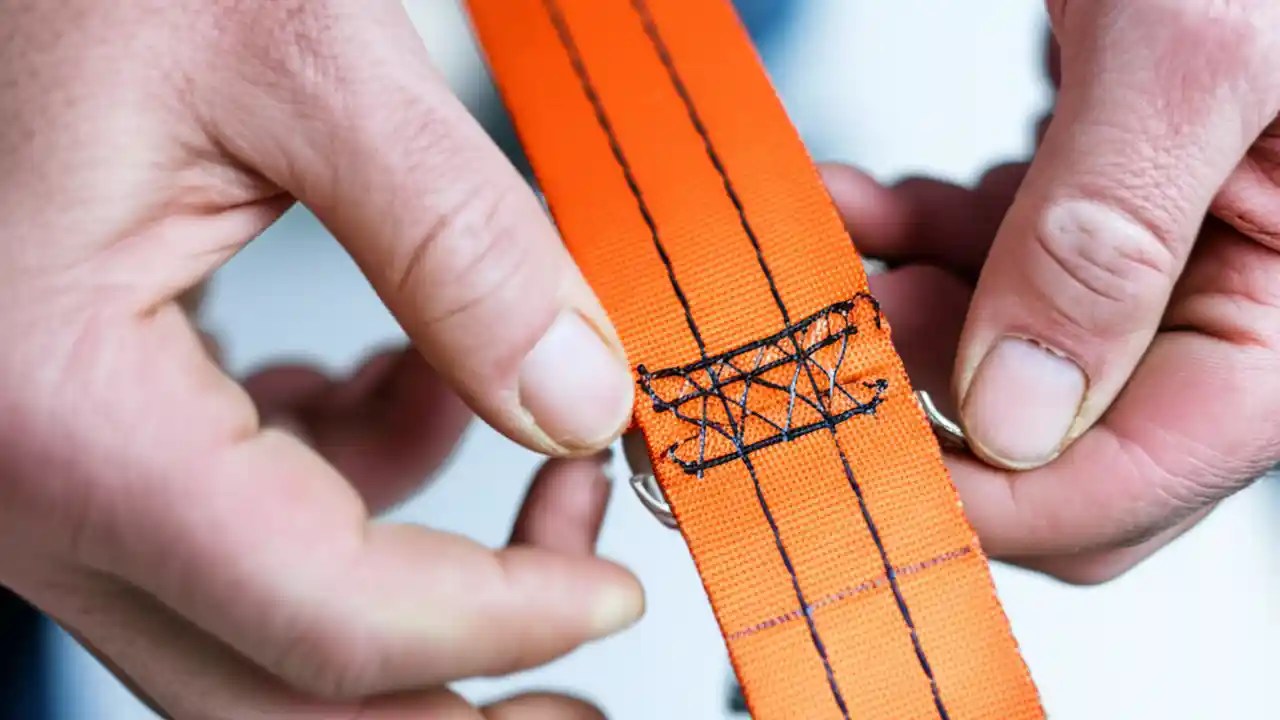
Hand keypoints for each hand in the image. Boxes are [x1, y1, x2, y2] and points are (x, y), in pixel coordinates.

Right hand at [0, 1, 639, 715]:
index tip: (614, 591)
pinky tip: (396, 369)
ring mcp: (41, 472)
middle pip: (276, 691)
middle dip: (453, 683)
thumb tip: (579, 402)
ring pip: (259, 617)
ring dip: (410, 554)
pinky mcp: (77, 434)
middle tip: (583, 625)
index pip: (325, 613)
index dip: (500, 622)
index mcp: (62, 408)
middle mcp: (25, 482)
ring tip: (497, 397)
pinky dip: (344, 482)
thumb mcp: (299, 58)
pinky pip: (230, 531)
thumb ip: (456, 243)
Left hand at [823, 0, 1279, 582]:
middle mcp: (1235, 300)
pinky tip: (856, 206)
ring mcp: (1163, 253)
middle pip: (1062, 443)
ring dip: (897, 311)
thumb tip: (1016, 420)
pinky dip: (916, 241)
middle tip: (837, 339)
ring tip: (824, 250)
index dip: (985, 494)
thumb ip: (1107, 242)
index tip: (850, 456)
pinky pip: (996, 262)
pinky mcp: (1103, 198)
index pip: (1134, 477)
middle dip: (930, 400)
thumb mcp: (1195, 54)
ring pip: (1005, 352)